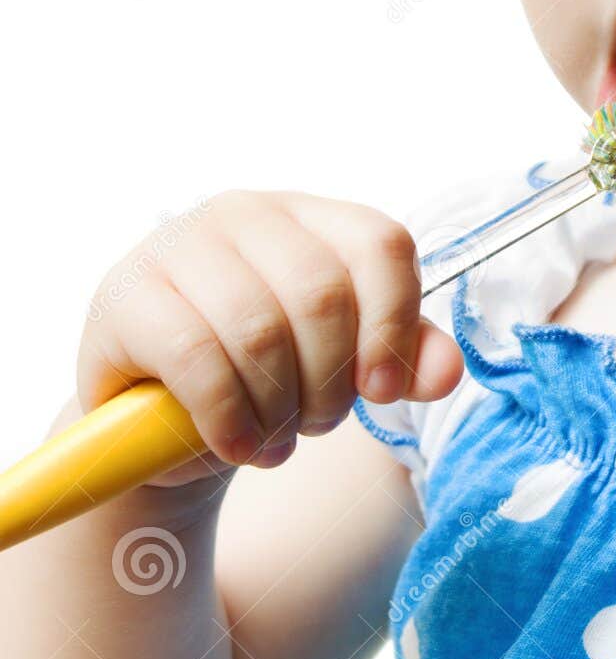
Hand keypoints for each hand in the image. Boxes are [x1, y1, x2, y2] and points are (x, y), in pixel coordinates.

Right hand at [77, 190, 462, 485]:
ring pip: (260, 328)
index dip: (394, 323)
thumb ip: (401, 360)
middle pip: (322, 294)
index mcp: (309, 217)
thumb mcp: (338, 366)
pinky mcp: (126, 296)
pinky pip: (197, 357)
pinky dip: (228, 417)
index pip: (381, 243)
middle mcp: (244, 214)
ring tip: (273, 438)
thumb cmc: (259, 377)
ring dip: (277, 408)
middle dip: (329, 384)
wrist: (153, 417)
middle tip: (313, 423)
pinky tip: (235, 444)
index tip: (381, 391)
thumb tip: (446, 372)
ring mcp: (178, 246)